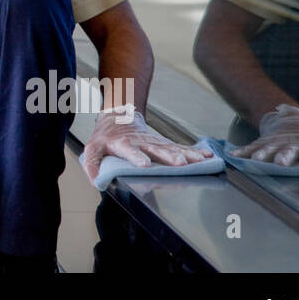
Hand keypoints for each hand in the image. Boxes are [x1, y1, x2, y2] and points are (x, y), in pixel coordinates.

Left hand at [80, 107, 212, 183]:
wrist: (118, 118)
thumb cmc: (105, 137)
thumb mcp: (92, 148)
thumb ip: (91, 163)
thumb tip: (96, 181)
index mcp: (122, 144)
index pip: (129, 150)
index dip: (136, 157)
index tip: (145, 165)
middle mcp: (141, 143)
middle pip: (156, 150)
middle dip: (169, 157)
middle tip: (180, 164)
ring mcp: (154, 143)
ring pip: (171, 149)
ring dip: (186, 156)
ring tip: (199, 161)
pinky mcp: (163, 144)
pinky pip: (180, 148)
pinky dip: (194, 152)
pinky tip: (207, 157)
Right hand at [229, 104, 298, 168]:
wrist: (293, 120)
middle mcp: (292, 144)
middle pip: (288, 151)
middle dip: (283, 157)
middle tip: (279, 164)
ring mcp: (276, 142)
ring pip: (268, 149)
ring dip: (261, 155)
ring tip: (254, 161)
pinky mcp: (263, 142)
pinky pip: (251, 147)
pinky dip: (242, 152)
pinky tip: (233, 157)